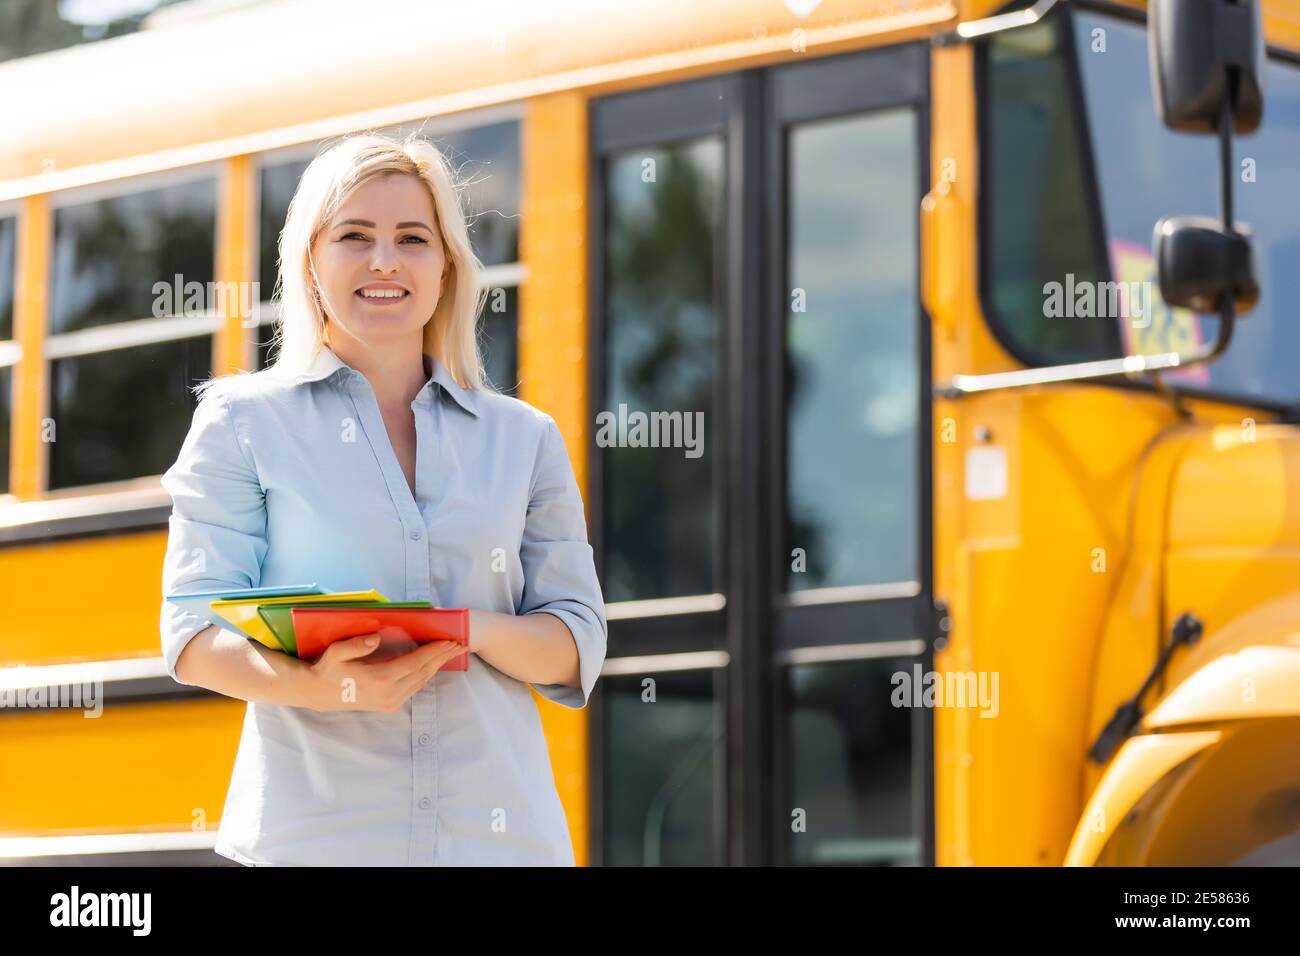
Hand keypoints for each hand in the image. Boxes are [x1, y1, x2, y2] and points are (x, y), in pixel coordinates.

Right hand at [304, 635, 465, 712]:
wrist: (320, 695)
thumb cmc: (329, 669)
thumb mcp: (336, 653)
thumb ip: (355, 645)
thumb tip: (376, 637)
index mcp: (380, 679)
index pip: (415, 662)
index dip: (434, 651)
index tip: (449, 640)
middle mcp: (389, 693)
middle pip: (424, 672)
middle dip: (443, 657)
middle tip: (460, 645)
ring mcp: (391, 702)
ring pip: (422, 681)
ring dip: (438, 666)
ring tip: (452, 653)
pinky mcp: (390, 705)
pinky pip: (415, 688)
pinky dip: (427, 674)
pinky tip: (434, 665)